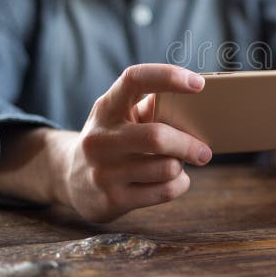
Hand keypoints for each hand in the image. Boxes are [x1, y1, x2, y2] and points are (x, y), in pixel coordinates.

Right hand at [60, 64, 211, 221]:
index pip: (135, 80)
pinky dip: (179, 184)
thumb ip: (152, 105)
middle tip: (205, 151)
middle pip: (156, 136)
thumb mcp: (121, 116)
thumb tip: (195, 99)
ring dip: (181, 166)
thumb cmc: (113, 139)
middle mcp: (101, 138)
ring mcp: (103, 171)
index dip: (168, 77)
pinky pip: (164, 191)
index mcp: (106, 108)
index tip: (199, 84)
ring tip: (179, 164)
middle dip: (188, 144)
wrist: (71, 179)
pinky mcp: (112, 200)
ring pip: (166, 168)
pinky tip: (174, 180)